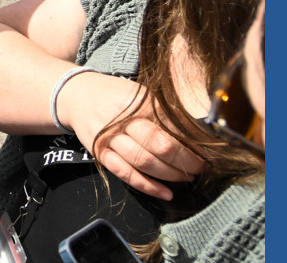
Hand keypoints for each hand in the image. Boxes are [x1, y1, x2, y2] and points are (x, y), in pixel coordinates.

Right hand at [58, 71, 204, 199]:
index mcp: (139, 101)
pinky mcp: (100, 152)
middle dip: (186, 161)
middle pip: (160, 145)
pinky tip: (165, 193)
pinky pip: (125, 173)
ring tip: (186, 177)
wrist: (75, 95)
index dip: (195, 142)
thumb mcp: (141, 93)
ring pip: (144, 162)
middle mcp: (123, 119)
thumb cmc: (115, 95)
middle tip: (201, 168)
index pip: (173, 124)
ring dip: (170, 174)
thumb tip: (199, 133)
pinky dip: (147, 186)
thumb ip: (165, 111)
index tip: (211, 153)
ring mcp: (109, 137)